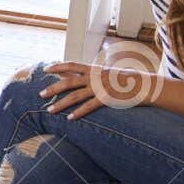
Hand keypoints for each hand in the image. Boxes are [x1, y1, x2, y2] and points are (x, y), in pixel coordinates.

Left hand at [38, 62, 160, 118]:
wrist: (143, 85)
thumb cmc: (123, 79)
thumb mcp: (106, 73)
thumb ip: (91, 74)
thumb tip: (77, 75)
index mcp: (93, 69)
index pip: (71, 65)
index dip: (57, 66)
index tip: (45, 69)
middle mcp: (94, 78)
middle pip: (68, 82)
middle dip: (53, 88)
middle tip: (40, 94)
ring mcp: (99, 89)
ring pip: (75, 97)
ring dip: (61, 104)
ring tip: (49, 110)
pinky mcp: (106, 100)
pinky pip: (89, 107)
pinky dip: (78, 113)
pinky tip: (69, 118)